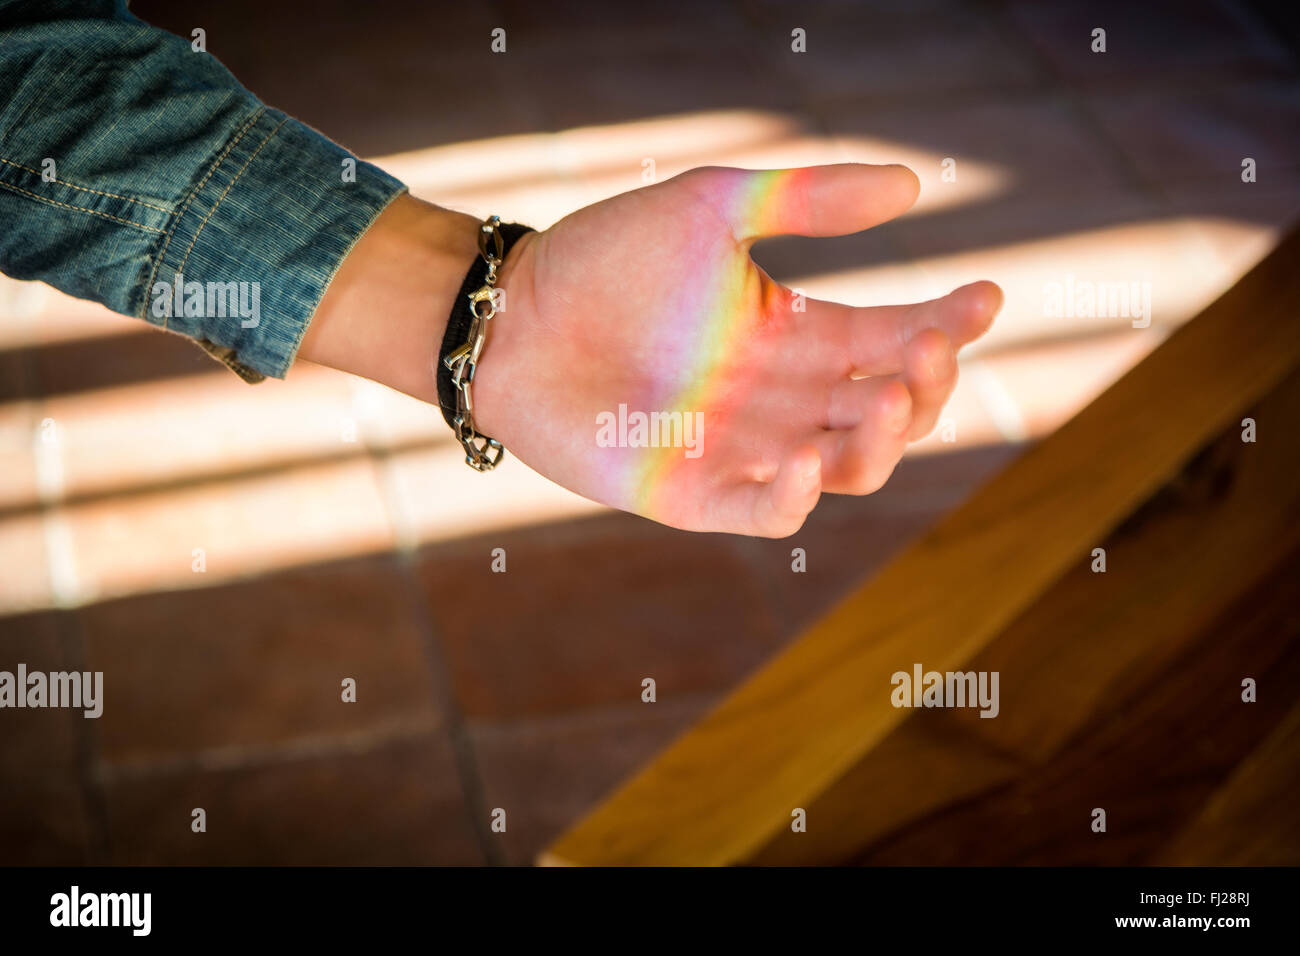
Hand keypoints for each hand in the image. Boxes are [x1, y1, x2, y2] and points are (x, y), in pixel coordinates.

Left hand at [472, 164, 1001, 535]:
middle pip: (888, 413)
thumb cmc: (605, 257)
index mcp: (795, 333)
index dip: (948, 323)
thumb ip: (808, 199)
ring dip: (882, 443)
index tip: (986, 293)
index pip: (893, 338)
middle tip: (924, 351)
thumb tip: (915, 184)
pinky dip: (796, 497)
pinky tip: (807, 459)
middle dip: (925, 387)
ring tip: (887, 397)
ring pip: (848, 469)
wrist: (511, 316)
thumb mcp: (713, 207)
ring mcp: (742, 450)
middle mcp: (782, 398)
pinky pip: (764, 512)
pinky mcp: (692, 494)